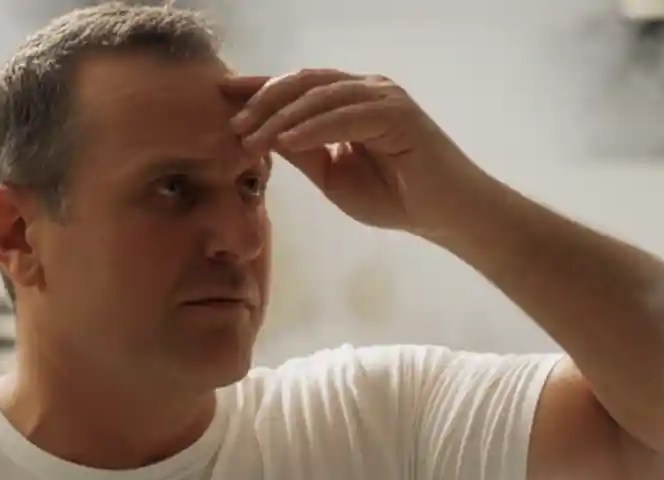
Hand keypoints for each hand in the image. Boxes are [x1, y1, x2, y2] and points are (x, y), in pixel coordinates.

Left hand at [221, 69, 487, 238]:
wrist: (442, 215)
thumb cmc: (393, 197)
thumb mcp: (330, 175)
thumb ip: (301, 151)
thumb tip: (260, 134)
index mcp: (348, 100)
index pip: (296, 86)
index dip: (258, 88)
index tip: (221, 97)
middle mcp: (364, 89)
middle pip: (303, 81)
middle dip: (263, 100)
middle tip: (232, 124)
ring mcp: (382, 97)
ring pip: (320, 95)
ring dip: (280, 116)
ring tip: (251, 138)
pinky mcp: (397, 113)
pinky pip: (344, 116)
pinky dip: (312, 127)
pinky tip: (285, 141)